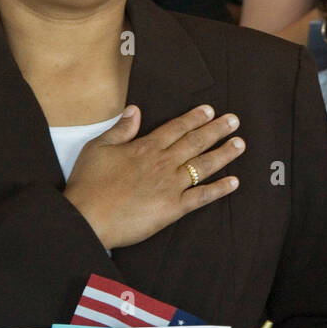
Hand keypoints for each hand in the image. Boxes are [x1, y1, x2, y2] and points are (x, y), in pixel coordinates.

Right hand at [63, 105, 244, 250]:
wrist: (86, 217)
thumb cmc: (88, 184)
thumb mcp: (98, 148)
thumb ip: (120, 129)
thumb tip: (135, 110)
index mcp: (145, 148)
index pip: (176, 128)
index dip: (195, 118)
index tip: (210, 111)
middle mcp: (163, 163)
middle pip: (195, 142)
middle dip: (217, 130)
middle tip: (234, 121)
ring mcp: (170, 185)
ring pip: (203, 166)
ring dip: (224, 154)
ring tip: (240, 144)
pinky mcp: (173, 208)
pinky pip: (201, 197)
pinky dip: (219, 189)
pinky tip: (234, 182)